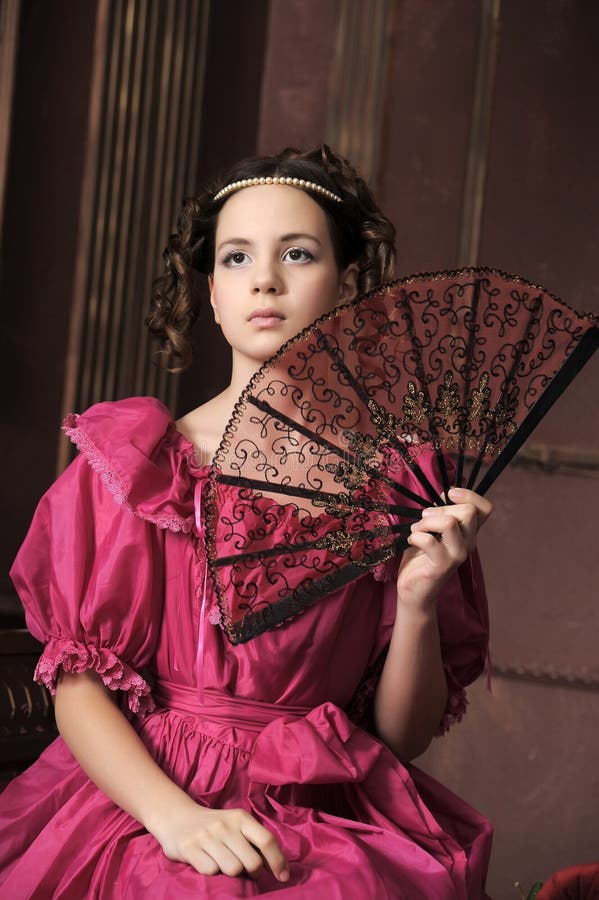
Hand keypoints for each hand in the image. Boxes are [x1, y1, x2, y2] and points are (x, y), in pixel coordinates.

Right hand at [156, 801, 288, 881]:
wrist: (177, 817)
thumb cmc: (215, 826)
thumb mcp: (236, 825)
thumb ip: (254, 841)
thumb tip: (279, 866)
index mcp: (241, 818)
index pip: (266, 840)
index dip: (278, 861)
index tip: (283, 877)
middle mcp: (225, 825)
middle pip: (252, 862)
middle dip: (252, 873)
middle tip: (246, 871)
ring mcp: (207, 836)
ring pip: (233, 869)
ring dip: (231, 873)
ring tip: (223, 864)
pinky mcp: (189, 848)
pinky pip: (210, 871)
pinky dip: (211, 872)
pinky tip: (206, 861)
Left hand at [397, 486, 492, 613]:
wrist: (413, 590)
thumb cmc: (421, 557)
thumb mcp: (432, 529)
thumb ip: (441, 513)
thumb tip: (443, 494)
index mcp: (468, 533)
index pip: (485, 509)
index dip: (470, 495)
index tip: (449, 494)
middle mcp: (468, 543)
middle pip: (467, 511)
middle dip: (441, 508)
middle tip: (425, 519)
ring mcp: (457, 555)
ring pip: (450, 523)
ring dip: (427, 521)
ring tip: (417, 529)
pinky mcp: (442, 566)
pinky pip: (429, 540)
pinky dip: (416, 535)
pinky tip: (412, 540)